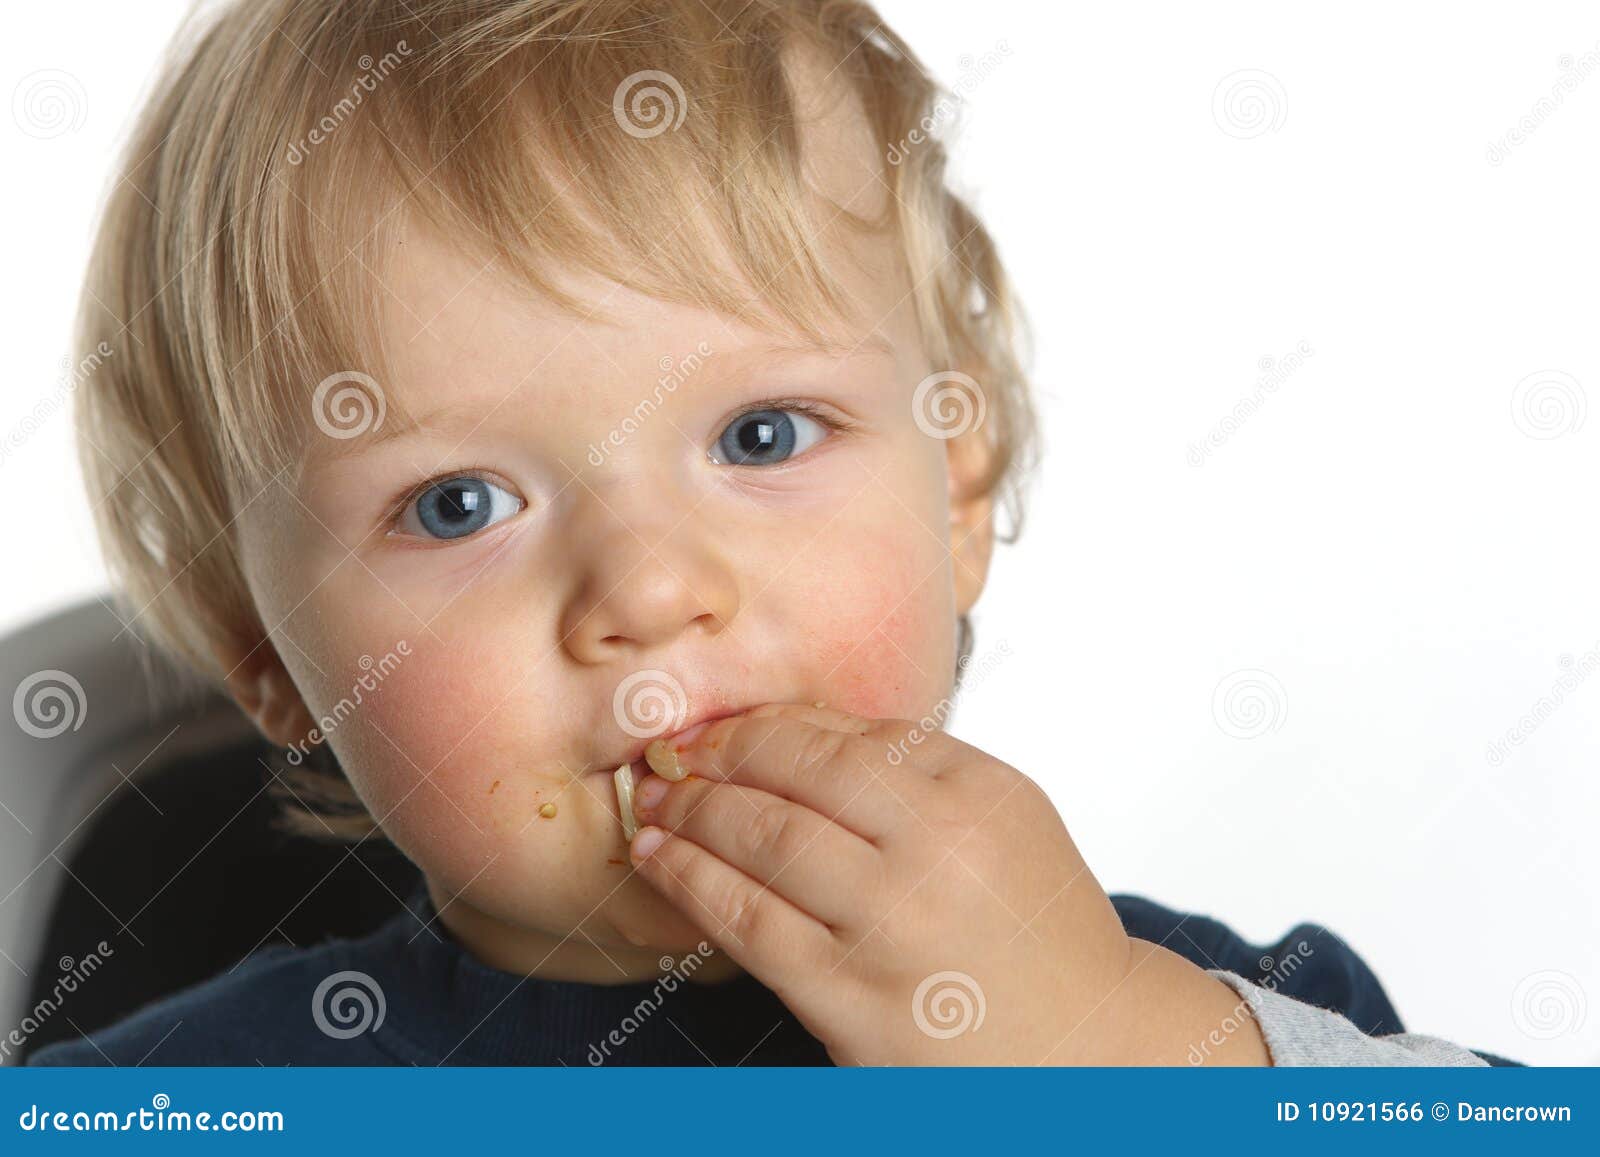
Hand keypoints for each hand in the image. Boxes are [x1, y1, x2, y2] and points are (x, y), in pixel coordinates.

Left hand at [627, 703, 1266, 1064]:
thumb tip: (793, 729)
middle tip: (671, 752)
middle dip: (717, 756)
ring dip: (691, 812)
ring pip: (763, 841)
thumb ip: (916, 768)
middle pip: (796, 774)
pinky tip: (660, 860)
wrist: (1088, 1050)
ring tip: (654, 800)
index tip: (722, 726)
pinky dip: (691, 882)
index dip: (766, 724)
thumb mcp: (1004, 819)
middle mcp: (938, 849)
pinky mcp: (852, 999)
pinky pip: (749, 924)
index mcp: (978, 792)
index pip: (847, 735)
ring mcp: (892, 925)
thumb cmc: (1036, 929)